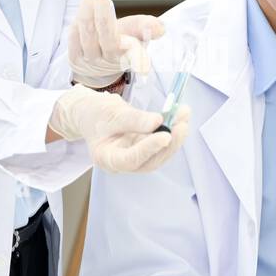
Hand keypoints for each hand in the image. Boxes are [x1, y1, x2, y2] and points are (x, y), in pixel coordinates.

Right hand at [48, 84, 189, 173]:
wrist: (91, 112)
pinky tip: (181, 116)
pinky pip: (161, 144)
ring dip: (175, 137)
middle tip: (182, 124)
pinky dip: (172, 130)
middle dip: (170, 144)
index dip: (149, 149)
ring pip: (159, 154)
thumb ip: (133, 119)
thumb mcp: (110, 112)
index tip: (165, 135)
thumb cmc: (95, 113)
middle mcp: (122, 164)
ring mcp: (135, 157)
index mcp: (107, 158)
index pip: (130, 159)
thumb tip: (158, 121)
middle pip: (150, 161)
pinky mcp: (144, 149)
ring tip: (184, 115)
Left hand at [67, 0, 164, 86]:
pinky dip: (77, 24)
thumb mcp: (134, 32)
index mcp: (129, 56)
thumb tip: (160, 28)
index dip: (140, 49)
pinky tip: (82, 13)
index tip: (148, 39)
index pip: (136, 53)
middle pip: (109, 40)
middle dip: (105, 19)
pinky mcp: (75, 59)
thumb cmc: (119, 41)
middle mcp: (110, 61)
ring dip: (87, 16)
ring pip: (89, 37)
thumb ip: (145, 27)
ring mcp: (92, 61)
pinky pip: (74, 39)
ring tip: (89, 0)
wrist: (97, 64)